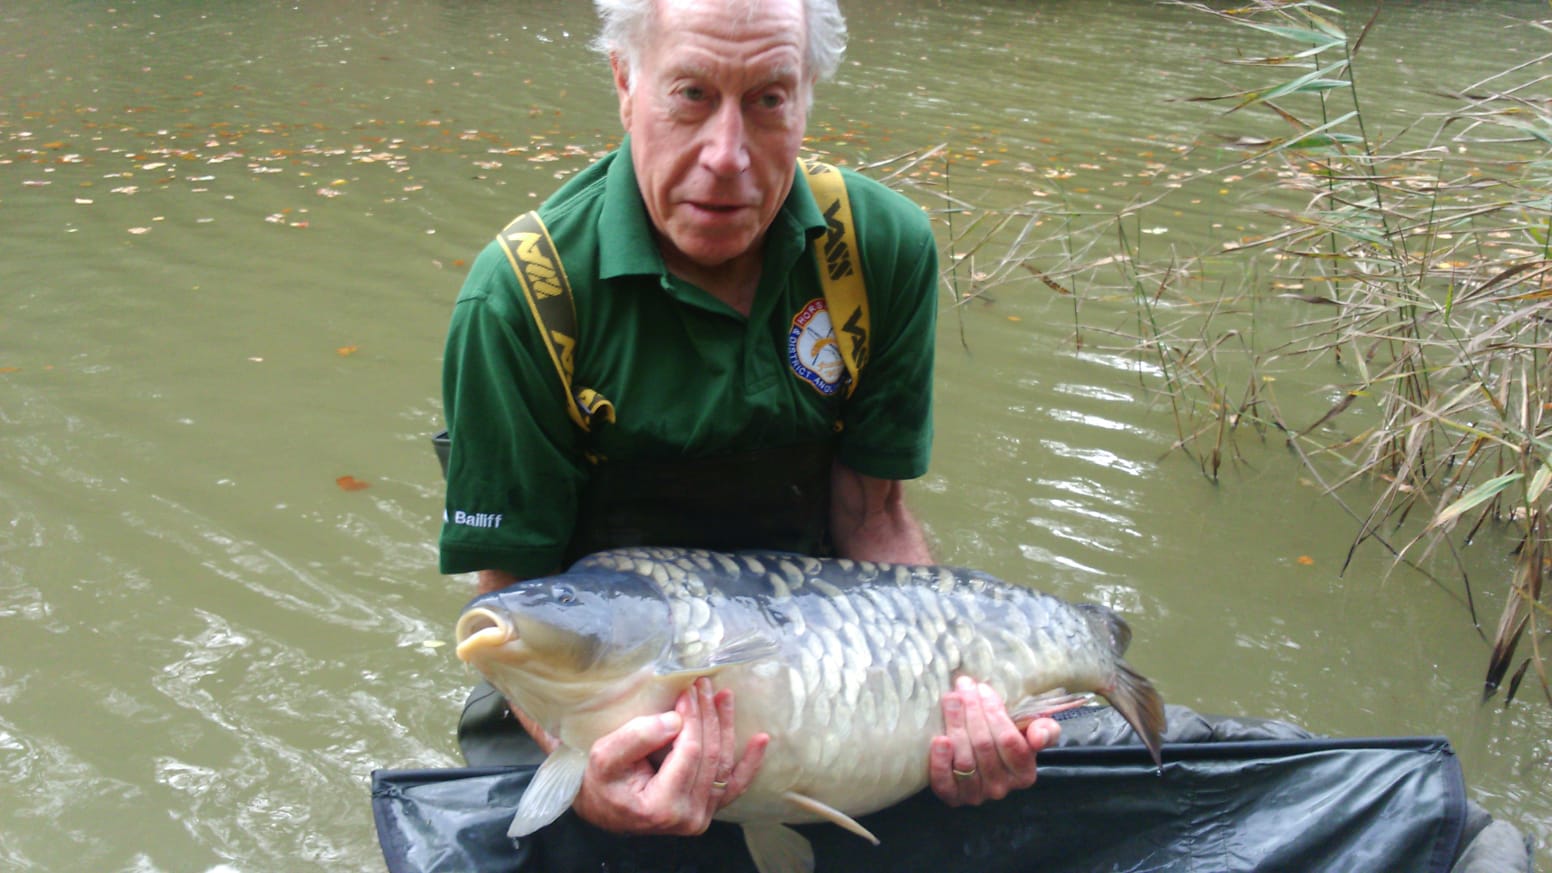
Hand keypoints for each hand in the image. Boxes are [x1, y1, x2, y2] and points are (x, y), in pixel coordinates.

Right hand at [557, 678, 768, 834]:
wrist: (603, 808)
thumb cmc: (601, 782)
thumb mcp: (604, 756)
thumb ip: (637, 738)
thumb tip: (675, 719)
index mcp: (662, 807)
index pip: (689, 752)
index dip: (691, 718)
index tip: (686, 690)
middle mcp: (688, 817)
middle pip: (710, 756)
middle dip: (708, 715)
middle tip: (703, 684)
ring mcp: (701, 815)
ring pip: (723, 765)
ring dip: (727, 727)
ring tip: (724, 695)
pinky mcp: (707, 809)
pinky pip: (734, 785)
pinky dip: (749, 762)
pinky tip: (761, 739)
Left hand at [928, 677, 1059, 806]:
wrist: (977, 760)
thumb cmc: (1006, 740)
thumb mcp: (1031, 733)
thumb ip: (1045, 730)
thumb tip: (1039, 737)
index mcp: (1024, 773)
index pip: (1008, 740)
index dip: (994, 712)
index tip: (983, 689)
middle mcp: (1001, 787)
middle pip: (984, 745)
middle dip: (972, 711)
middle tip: (963, 687)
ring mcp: (976, 795)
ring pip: (965, 759)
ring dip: (956, 726)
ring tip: (950, 699)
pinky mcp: (953, 798)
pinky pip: (945, 782)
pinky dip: (941, 761)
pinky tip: (939, 740)